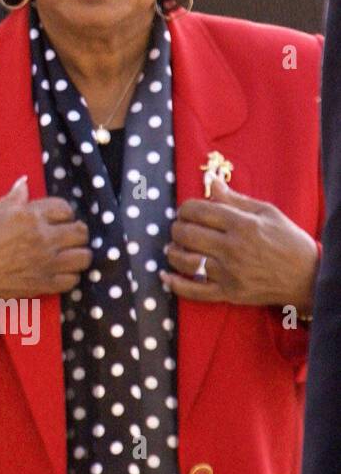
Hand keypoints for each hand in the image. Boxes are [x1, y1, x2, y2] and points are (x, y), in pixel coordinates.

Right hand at [0, 176, 91, 298]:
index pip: (65, 208)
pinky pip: (72, 281)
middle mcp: (42, 238)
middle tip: (66, 234)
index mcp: (29, 216)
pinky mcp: (42, 285)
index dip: (62, 212)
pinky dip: (69, 276)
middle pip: (81, 232)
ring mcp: (45, 263)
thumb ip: (13, 199)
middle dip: (76, 231)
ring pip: (83, 258)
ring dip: (77, 254)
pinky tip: (58, 271)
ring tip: (66, 254)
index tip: (56, 217)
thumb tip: (24, 184)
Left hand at [161, 177, 318, 308]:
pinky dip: (175, 284)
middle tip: (180, 228)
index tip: (187, 211)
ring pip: (185, 261)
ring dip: (173, 252)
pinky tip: (165, 276)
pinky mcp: (229, 293)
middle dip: (177, 228)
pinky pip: (194, 291)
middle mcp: (232, 248)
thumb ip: (234, 198)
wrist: (308, 277)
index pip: (198, 211)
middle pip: (186, 234)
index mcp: (242, 225)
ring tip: (175, 247)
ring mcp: (229, 273)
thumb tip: (209, 180)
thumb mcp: (267, 212)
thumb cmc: (288, 240)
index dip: (185, 208)